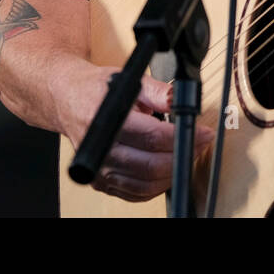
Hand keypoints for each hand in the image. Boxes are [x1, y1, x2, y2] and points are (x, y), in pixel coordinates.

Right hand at [56, 61, 215, 202]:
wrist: (69, 100)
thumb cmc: (98, 90)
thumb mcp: (130, 80)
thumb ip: (159, 93)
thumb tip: (182, 102)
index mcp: (107, 120)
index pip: (153, 137)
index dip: (183, 138)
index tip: (203, 134)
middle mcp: (101, 149)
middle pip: (150, 165)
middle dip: (182, 156)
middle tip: (200, 144)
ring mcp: (100, 170)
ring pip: (144, 184)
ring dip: (172, 173)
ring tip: (187, 155)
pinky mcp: (102, 182)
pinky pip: (134, 193)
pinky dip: (156, 186)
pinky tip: (167, 170)